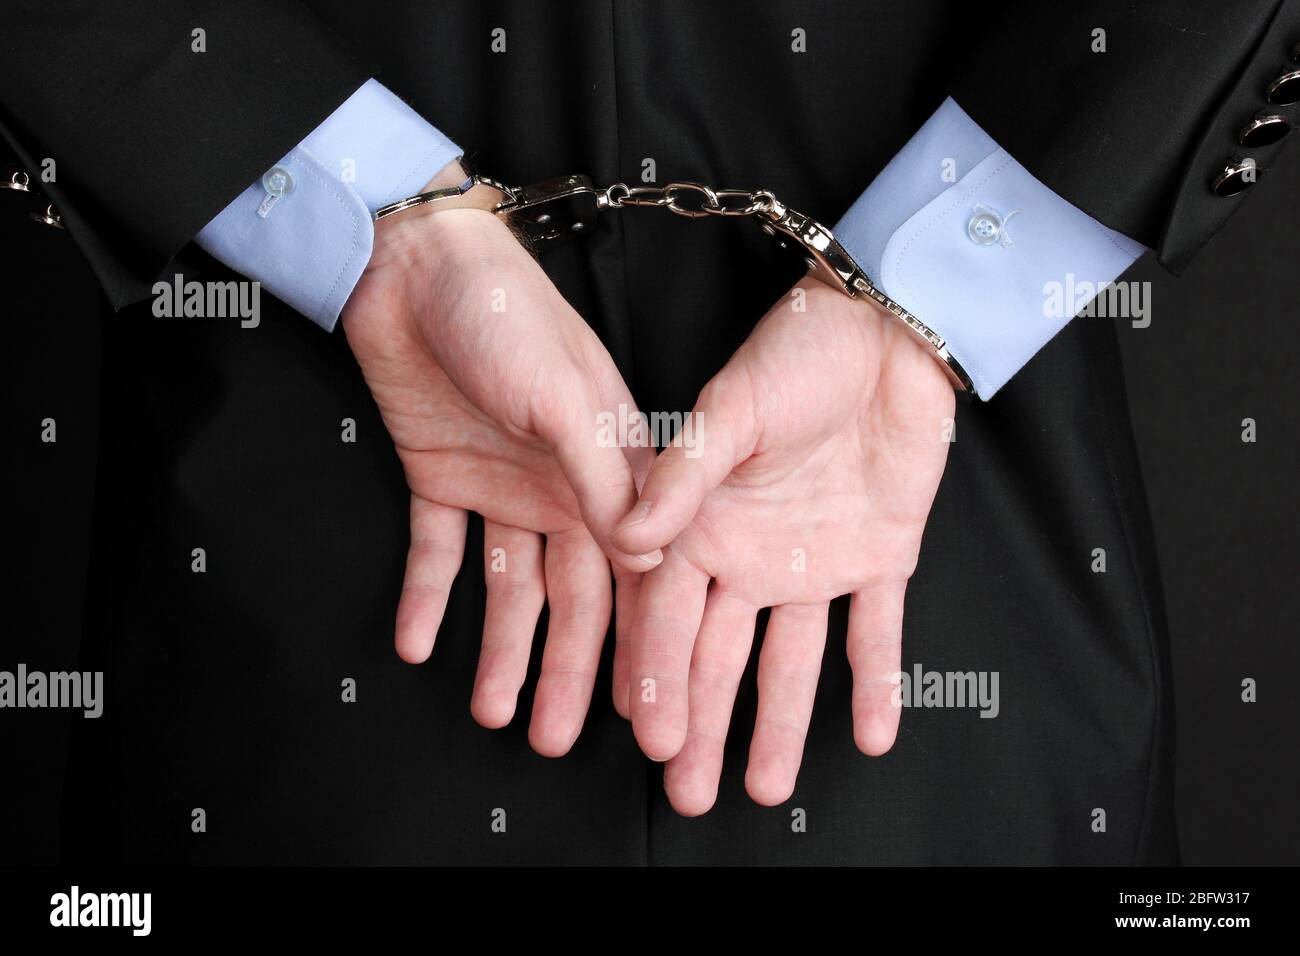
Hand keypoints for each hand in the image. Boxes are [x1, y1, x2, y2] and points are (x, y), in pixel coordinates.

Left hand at [341, 163, 655, 755]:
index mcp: (610, 467)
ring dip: (501, 651)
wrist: (411, 266)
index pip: (634, 568)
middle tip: (553, 737)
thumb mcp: (565, 399)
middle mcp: (563, 487)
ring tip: (495, 714)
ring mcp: (503, 487)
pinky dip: (428, 598)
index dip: (640, 639)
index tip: (642, 707)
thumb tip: (646, 561)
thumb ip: (605, 479)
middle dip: (564, 667)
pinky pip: (439, 553)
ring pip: (509, 588)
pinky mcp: (443, 480)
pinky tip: (418, 644)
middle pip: (572, 595)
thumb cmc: (506, 315)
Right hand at [611, 277, 954, 812]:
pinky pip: (875, 633)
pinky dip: (875, 682)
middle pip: (717, 654)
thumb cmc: (798, 352)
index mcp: (702, 520)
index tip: (647, 732)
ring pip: (789, 660)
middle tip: (689, 791)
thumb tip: (627, 535)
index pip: (667, 612)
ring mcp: (812, 562)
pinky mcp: (877, 559)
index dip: (655, 672)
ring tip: (765, 788)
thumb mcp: (732, 409)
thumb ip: (684, 476)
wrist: (890, 329)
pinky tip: (871, 734)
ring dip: (778, 723)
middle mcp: (748, 552)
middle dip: (702, 722)